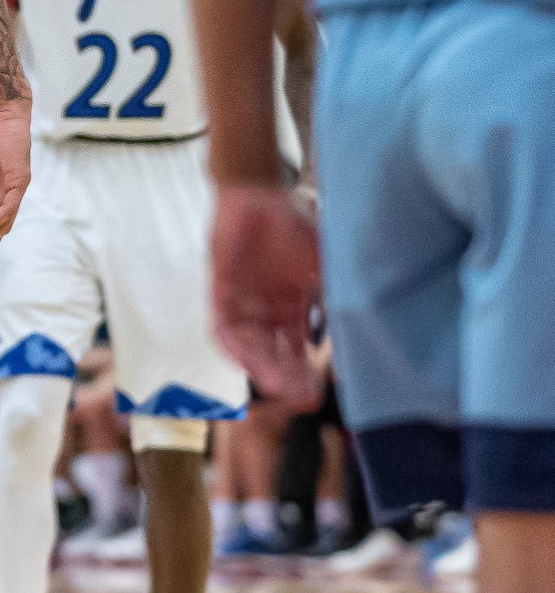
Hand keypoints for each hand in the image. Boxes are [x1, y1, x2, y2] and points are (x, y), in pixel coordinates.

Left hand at [211, 182, 322, 408]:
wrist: (257, 194)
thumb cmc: (292, 225)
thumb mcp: (325, 266)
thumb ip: (337, 295)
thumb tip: (370, 326)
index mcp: (292, 309)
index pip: (298, 352)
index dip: (306, 375)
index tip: (319, 395)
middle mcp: (266, 313)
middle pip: (275, 356)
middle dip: (288, 379)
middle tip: (301, 399)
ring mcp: (244, 304)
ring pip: (251, 348)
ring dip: (263, 368)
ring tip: (279, 386)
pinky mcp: (222, 292)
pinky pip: (224, 327)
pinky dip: (235, 345)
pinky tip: (245, 360)